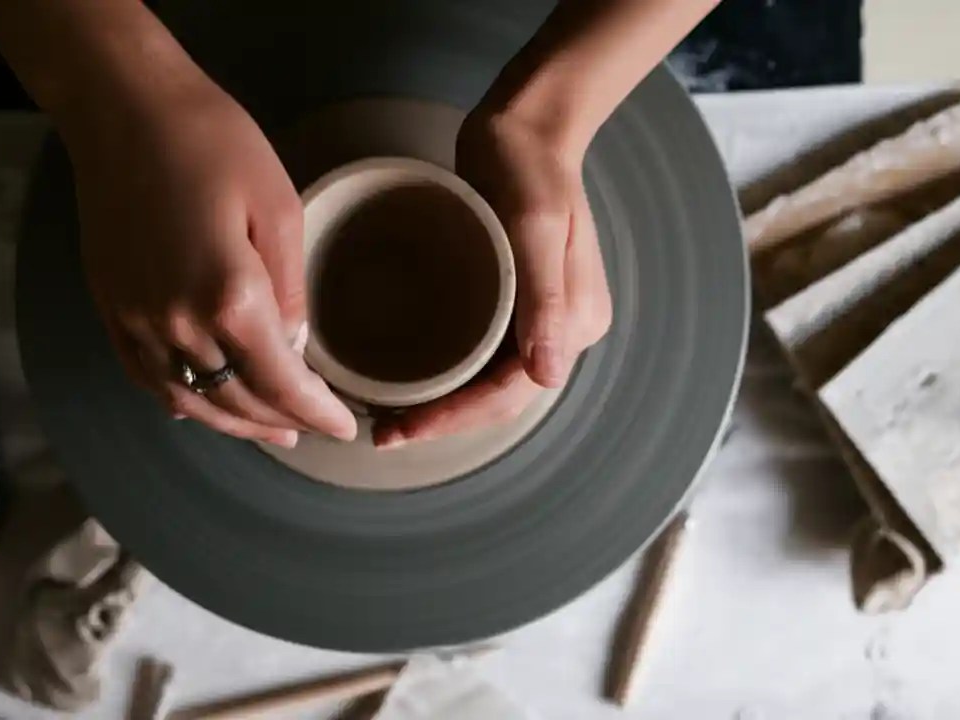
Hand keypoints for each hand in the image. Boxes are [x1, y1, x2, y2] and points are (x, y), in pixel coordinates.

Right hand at [64, 72, 356, 446]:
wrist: (123, 108)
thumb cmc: (211, 142)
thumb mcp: (278, 207)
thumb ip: (291, 290)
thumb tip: (293, 348)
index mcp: (229, 298)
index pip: (281, 383)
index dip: (318, 412)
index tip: (344, 427)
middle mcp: (177, 323)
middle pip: (235, 401)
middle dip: (279, 421)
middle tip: (311, 428)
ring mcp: (135, 320)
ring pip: (188, 399)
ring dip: (231, 423)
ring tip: (267, 427)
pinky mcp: (109, 307)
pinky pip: (145, 376)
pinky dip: (178, 400)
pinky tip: (200, 405)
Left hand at [373, 107, 611, 448]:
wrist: (527, 124)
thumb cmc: (528, 163)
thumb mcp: (536, 225)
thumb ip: (545, 299)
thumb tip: (548, 375)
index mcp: (576, 321)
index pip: (513, 391)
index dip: (457, 417)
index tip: (405, 430)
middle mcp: (564, 328)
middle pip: (501, 396)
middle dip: (445, 421)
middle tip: (383, 435)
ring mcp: (541, 316)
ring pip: (489, 381)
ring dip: (444, 404)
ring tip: (389, 419)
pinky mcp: (517, 299)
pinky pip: (483, 353)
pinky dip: (449, 373)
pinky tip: (412, 379)